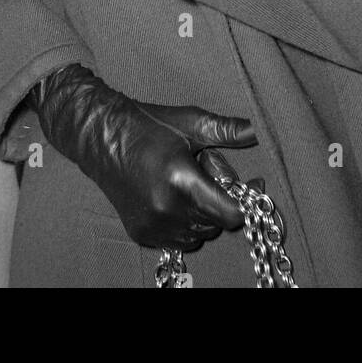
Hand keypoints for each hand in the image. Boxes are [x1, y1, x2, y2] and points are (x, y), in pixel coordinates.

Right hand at [30, 63, 255, 249]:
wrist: (100, 136)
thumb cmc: (148, 125)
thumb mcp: (191, 123)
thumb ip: (228, 130)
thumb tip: (261, 129)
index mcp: (183, 181)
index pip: (231, 214)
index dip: (243, 200)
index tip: (250, 184)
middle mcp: (168, 209)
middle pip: (217, 224)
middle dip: (219, 201)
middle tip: (207, 173)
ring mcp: (153, 225)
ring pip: (199, 235)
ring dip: (202, 215)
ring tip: (187, 184)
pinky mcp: (142, 234)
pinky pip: (178, 240)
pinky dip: (182, 224)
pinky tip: (171, 196)